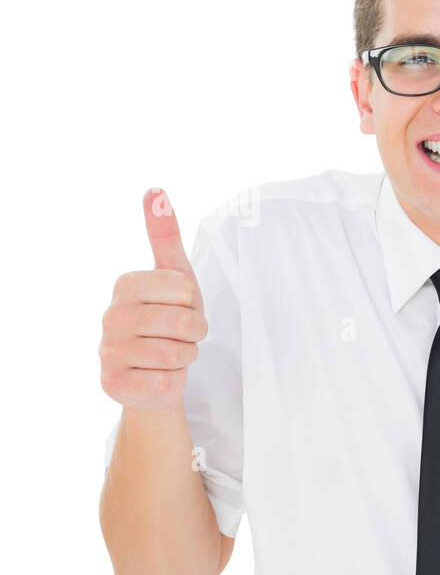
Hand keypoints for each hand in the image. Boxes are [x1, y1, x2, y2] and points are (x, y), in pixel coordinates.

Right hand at [99, 189, 207, 410]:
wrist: (158, 371)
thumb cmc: (170, 320)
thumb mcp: (176, 276)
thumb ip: (165, 235)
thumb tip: (155, 190)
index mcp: (125, 285)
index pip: (184, 289)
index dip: (195, 303)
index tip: (181, 307)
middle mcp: (109, 316)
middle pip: (183, 322)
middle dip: (195, 333)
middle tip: (182, 335)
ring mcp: (108, 351)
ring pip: (176, 353)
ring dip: (186, 357)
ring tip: (172, 354)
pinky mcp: (114, 384)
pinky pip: (166, 381)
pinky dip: (173, 381)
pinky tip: (158, 375)